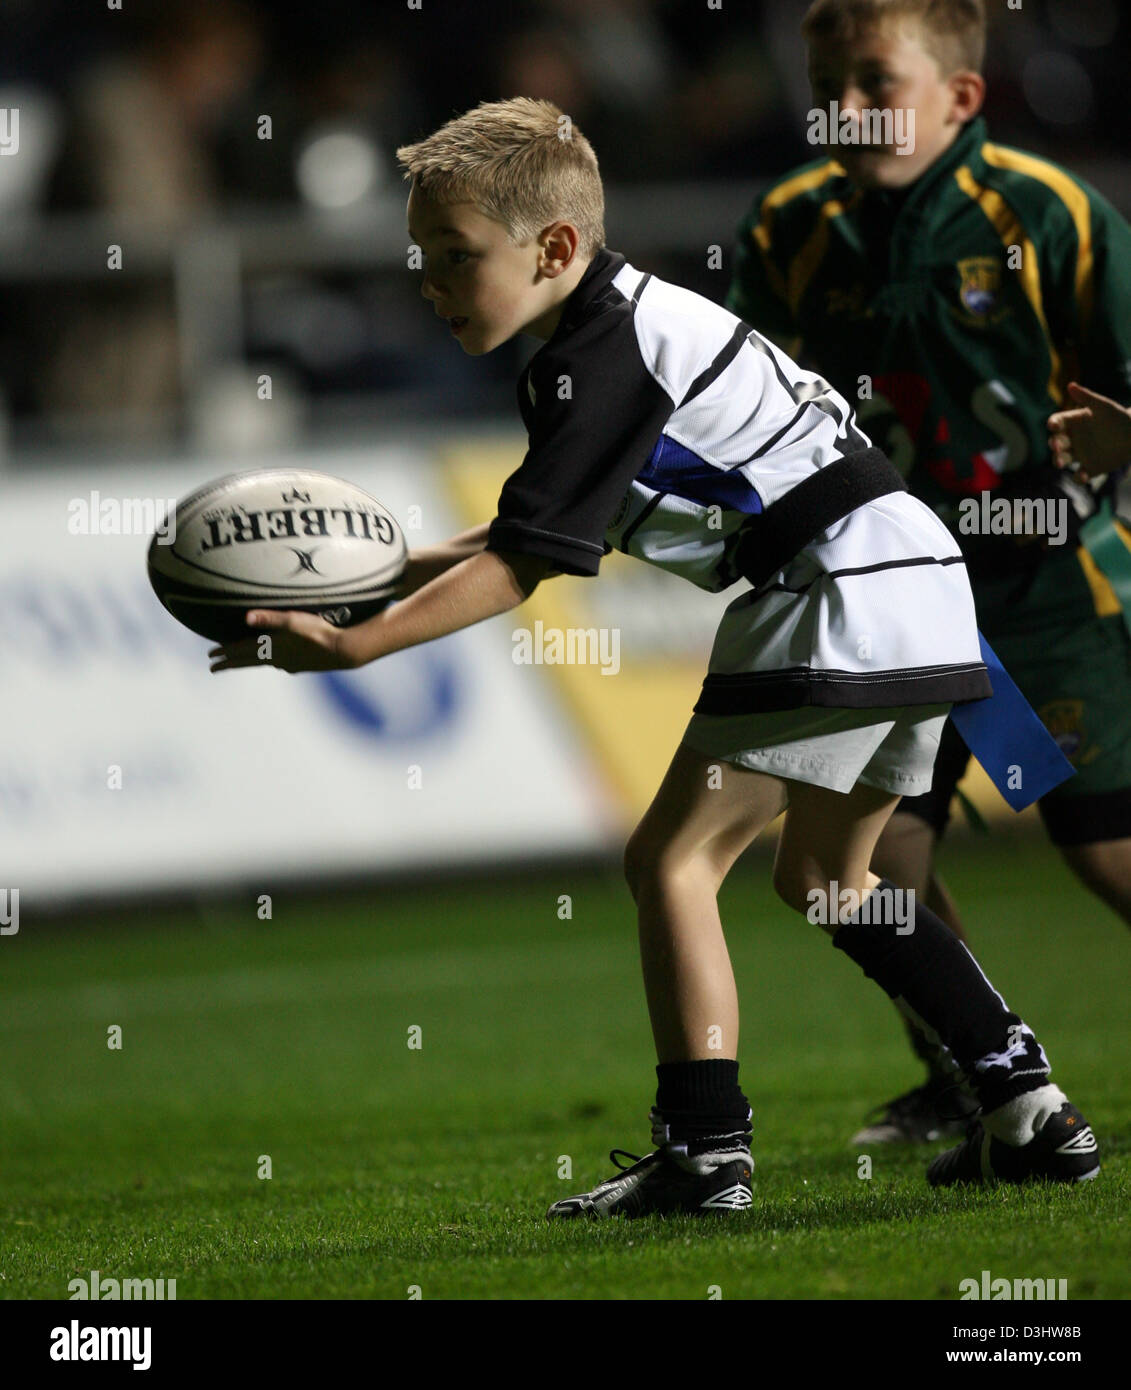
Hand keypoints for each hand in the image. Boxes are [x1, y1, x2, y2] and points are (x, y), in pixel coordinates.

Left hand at [208, 610, 361, 672]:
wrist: (343, 651)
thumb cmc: (318, 633)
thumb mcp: (293, 620)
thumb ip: (269, 618)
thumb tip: (246, 617)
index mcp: (271, 648)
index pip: (241, 651)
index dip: (225, 653)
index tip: (210, 658)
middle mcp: (277, 659)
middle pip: (247, 661)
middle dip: (229, 663)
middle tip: (213, 667)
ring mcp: (289, 665)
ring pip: (262, 663)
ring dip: (248, 662)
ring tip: (240, 662)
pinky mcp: (301, 666)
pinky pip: (278, 664)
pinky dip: (269, 662)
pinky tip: (275, 662)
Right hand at [1047, 381, 1130, 483]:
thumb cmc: (1119, 417)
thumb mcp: (1104, 406)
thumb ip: (1087, 398)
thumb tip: (1070, 385)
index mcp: (1073, 422)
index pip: (1057, 423)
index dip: (1053, 424)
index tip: (1054, 426)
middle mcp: (1072, 439)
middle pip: (1056, 442)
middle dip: (1054, 445)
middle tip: (1057, 445)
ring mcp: (1079, 455)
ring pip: (1062, 459)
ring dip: (1059, 461)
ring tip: (1060, 463)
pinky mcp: (1089, 469)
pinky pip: (1079, 475)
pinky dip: (1079, 477)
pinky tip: (1083, 475)